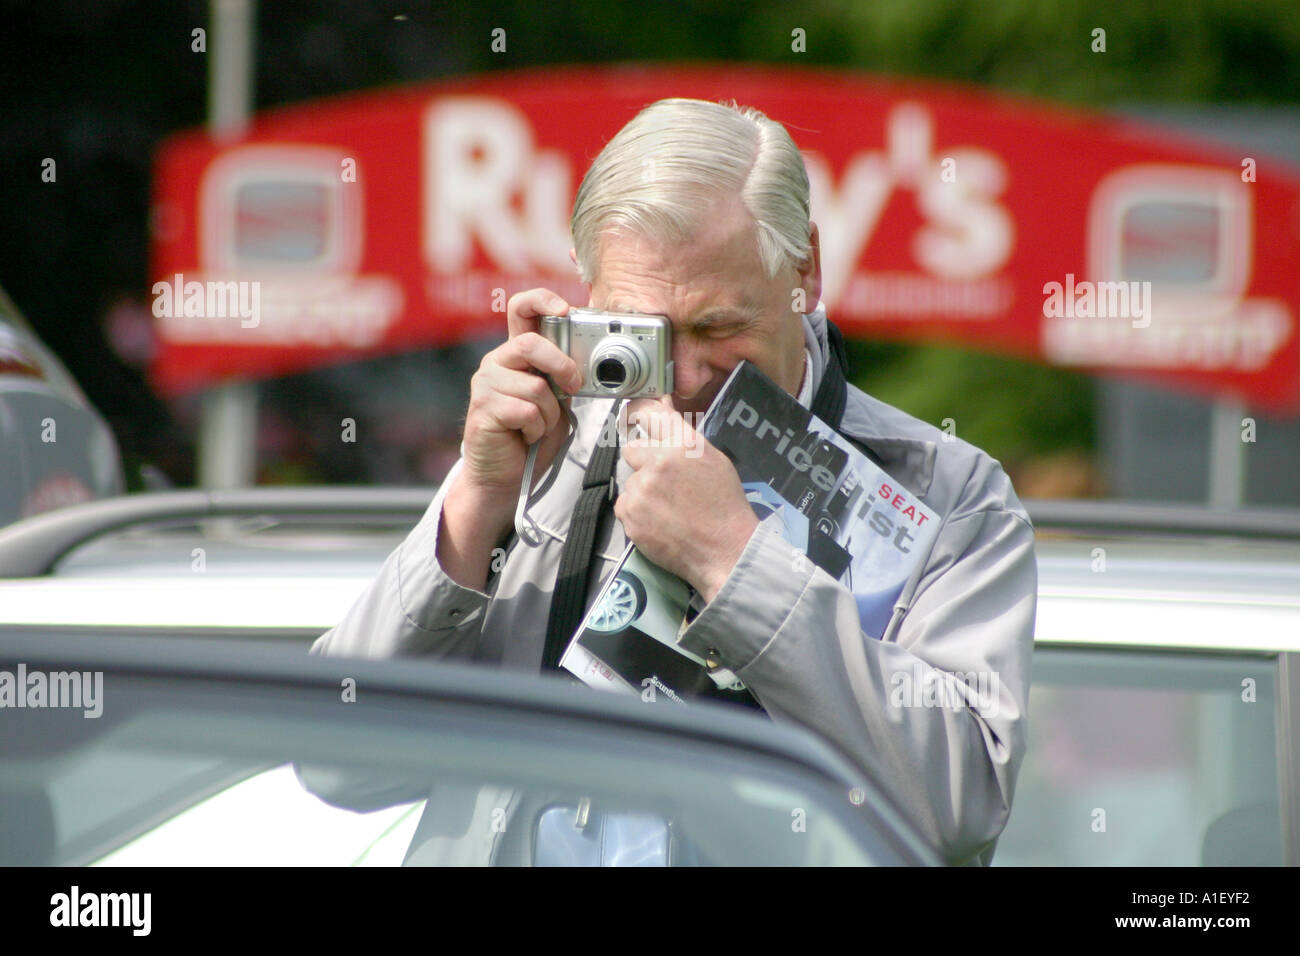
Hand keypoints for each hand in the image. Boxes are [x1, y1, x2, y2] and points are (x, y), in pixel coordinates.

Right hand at [460, 288, 582, 499]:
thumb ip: (561, 381)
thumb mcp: (554, 403)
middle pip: (531, 345)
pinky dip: (536, 429)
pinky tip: (525, 437)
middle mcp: (496, 364)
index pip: (521, 310)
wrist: (504, 478)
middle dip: (561, 367)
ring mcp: (486, 385)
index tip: (565, 309)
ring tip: (537, 427)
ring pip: (536, 387)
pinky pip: (526, 412)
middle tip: (571, 387)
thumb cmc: (529, 439)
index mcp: (515, 356)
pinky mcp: (483, 410)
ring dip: (549, 414)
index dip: (542, 301)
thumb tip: (581, 367)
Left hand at [616, 400, 758, 602]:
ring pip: (630, 481)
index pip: (649, 412)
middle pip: (632, 449)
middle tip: (663, 482)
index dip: (637, 412)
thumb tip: (664, 413)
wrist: (726, 551)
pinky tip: (660, 522)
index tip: (632, 415)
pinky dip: (637, 513)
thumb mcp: (715, 461)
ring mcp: (642, 489)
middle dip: (643, 462)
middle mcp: (659, 462)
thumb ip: (685, 439)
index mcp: (683, 445)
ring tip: (668, 509)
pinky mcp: (630, 514)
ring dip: (643, 491)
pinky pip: (625, 505)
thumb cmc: (726, 508)